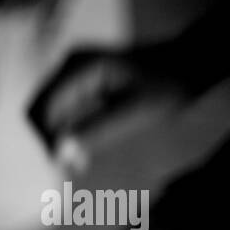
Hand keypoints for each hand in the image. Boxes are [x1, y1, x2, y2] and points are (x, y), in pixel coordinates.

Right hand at [28, 43, 190, 158]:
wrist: (191, 62)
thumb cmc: (169, 85)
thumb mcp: (136, 112)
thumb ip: (96, 131)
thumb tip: (59, 154)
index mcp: (81, 68)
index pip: (43, 109)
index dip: (46, 140)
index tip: (62, 166)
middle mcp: (70, 65)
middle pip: (38, 110)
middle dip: (49, 140)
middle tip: (71, 167)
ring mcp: (73, 71)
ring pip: (46, 112)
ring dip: (57, 139)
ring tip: (78, 163)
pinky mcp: (80, 80)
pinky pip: (61, 108)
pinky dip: (66, 131)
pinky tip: (82, 149)